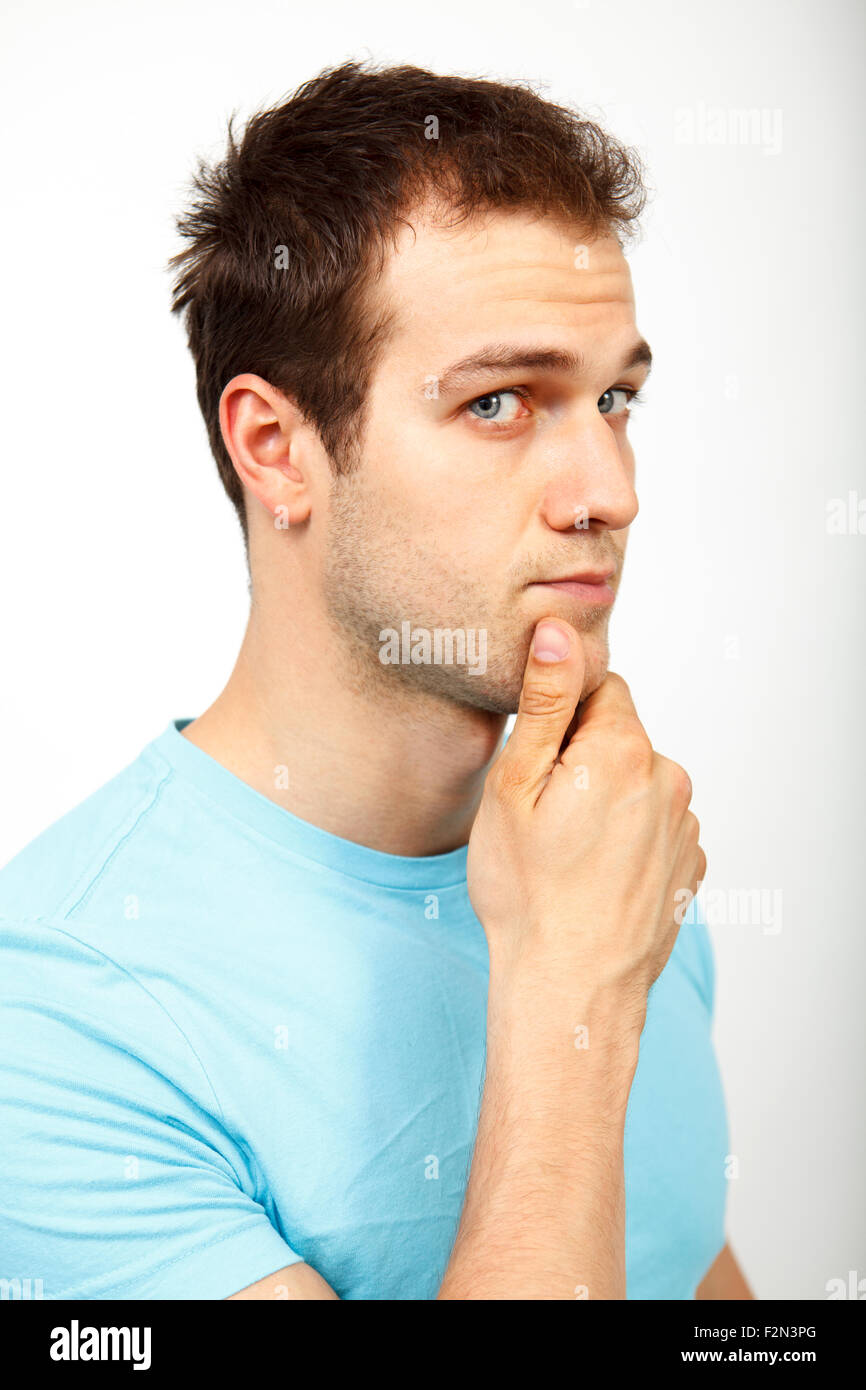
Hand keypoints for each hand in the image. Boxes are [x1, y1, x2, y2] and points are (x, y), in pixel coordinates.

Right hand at [467, 619, 704, 1010]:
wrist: (570, 991)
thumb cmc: (528, 894)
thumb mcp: (515, 786)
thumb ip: (546, 702)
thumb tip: (559, 632)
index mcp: (623, 750)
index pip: (601, 687)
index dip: (562, 716)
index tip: (538, 763)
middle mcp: (669, 779)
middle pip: (621, 737)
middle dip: (584, 760)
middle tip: (544, 816)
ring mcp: (686, 828)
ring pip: (639, 784)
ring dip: (609, 801)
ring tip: (568, 855)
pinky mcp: (690, 867)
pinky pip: (656, 827)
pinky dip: (629, 840)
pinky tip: (594, 878)